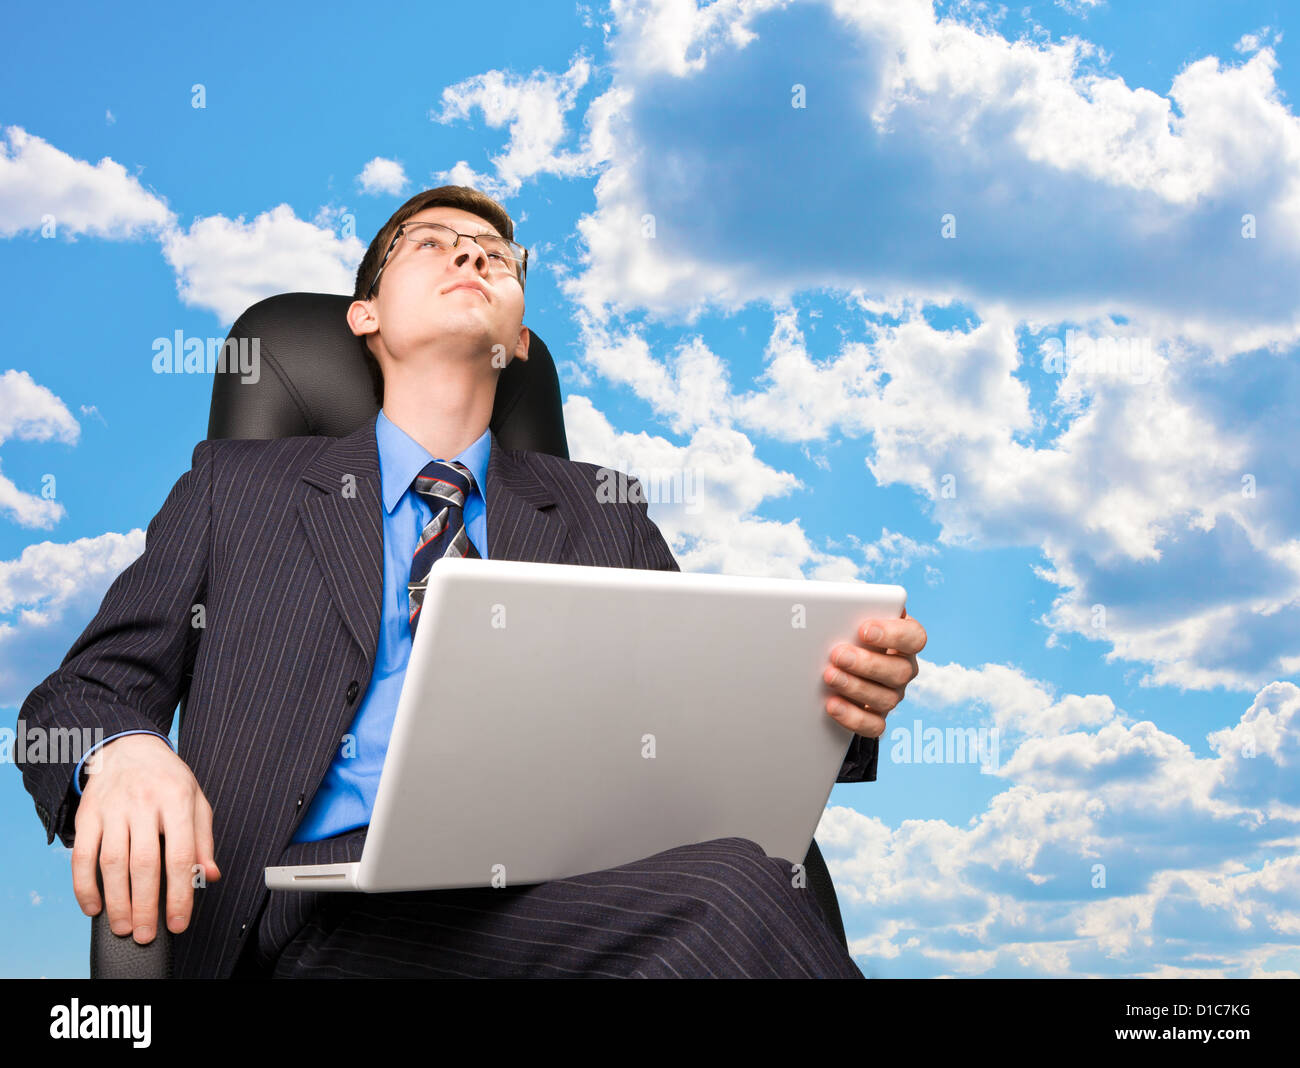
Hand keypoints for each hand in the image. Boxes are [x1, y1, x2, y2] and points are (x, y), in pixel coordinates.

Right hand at [71, 733, 220, 943]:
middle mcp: (143, 804)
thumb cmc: (167, 779)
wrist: (128, 747)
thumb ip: (203, 840)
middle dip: (145, 905)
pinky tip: (94, 907)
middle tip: (147, 934)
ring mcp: (112, 809)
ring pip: (112, 863)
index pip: (180, 854)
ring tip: (123, 927)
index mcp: (176, 800)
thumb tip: (209, 875)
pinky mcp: (87, 815)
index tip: (179, 922)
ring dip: (116, 901)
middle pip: (143, 863)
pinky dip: (84, 886)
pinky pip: (82, 856)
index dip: (180, 893)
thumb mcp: (195, 801)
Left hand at [822, 610, 925, 738]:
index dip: (893, 634)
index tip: (864, 629)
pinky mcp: (877, 717)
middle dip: (867, 663)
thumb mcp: (848, 614)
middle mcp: (904, 668)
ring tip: (829, 676)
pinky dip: (853, 717)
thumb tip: (837, 601)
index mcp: (904, 639)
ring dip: (855, 687)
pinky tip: (832, 705)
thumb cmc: (845, 631)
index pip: (914, 636)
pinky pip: (874, 726)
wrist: (830, 663)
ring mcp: (893, 695)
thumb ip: (850, 606)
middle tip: (838, 654)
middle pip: (900, 671)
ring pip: (886, 698)